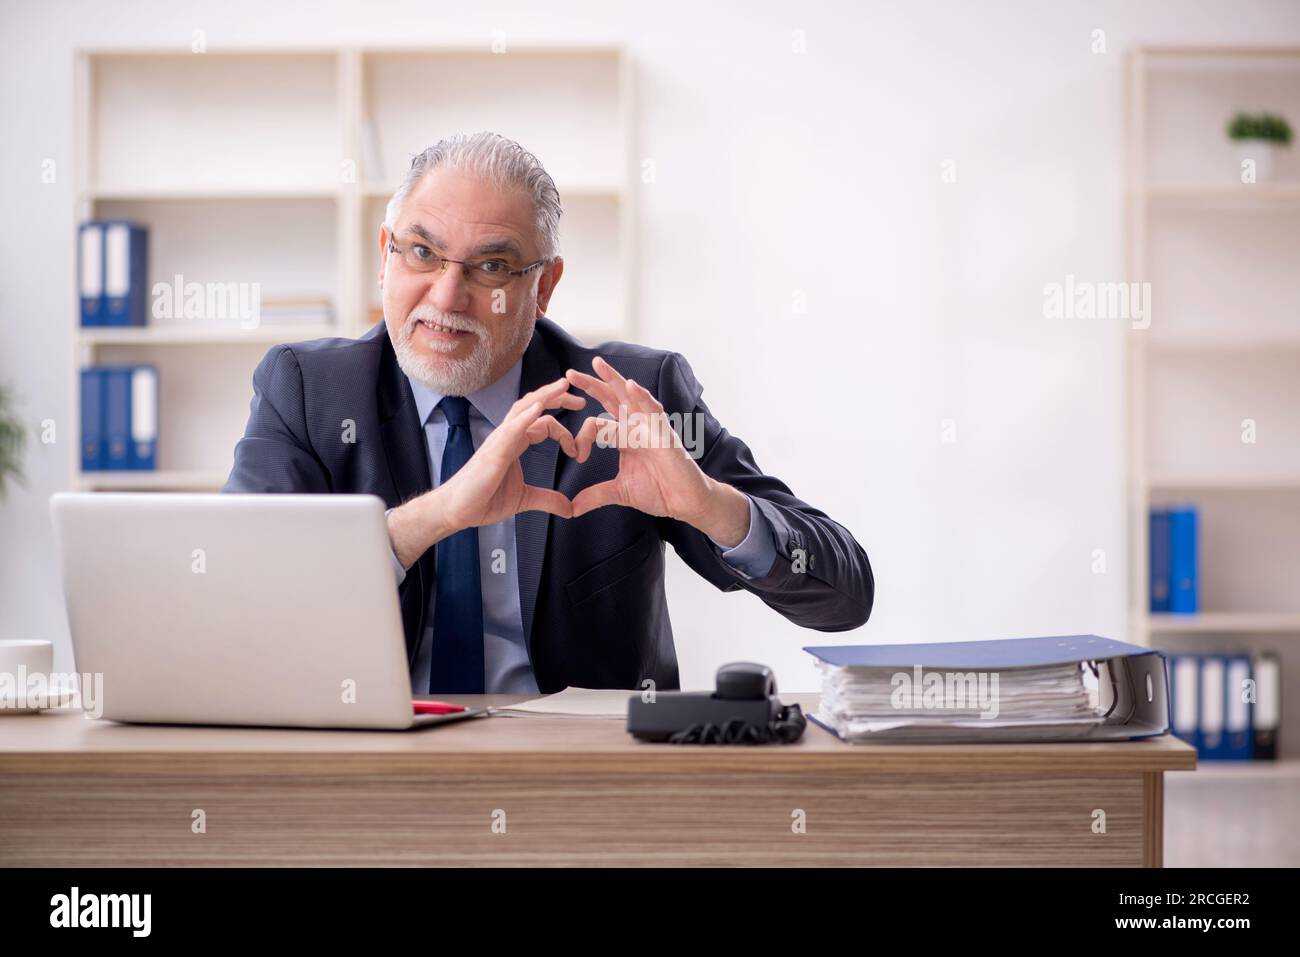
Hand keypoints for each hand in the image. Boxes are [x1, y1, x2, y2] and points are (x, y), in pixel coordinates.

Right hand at [388, 377, 583, 567]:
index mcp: (515, 443)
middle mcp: (507, 436)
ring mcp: (499, 440)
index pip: (543, 423)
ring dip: (545, 396)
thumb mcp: (524, 499)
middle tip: (581, 398)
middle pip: (534, 406)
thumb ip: (547, 499)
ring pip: (524, 409)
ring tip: (563, 386)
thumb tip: (569, 507)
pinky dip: (525, 416)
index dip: (564, 430)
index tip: (577, 450)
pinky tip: (539, 407)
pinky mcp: (494, 451)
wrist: (458, 511)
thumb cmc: (482, 500)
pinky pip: (511, 429)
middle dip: (558, 398)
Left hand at [566, 356, 750, 545]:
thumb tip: (571, 509)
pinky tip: (630, 385)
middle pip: (610, 399)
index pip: (597, 424)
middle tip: (569, 373)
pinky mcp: (664, 433)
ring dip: (613, 379)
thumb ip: (595, 496)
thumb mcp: (619, 492)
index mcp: (624, 437)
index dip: (582, 437)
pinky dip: (642, 397)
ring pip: (630, 397)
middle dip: (591, 385)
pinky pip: (653, 410)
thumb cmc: (659, 491)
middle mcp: (636, 427)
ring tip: (597, 364)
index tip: (575, 454)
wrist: (684, 502)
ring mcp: (650, 427)